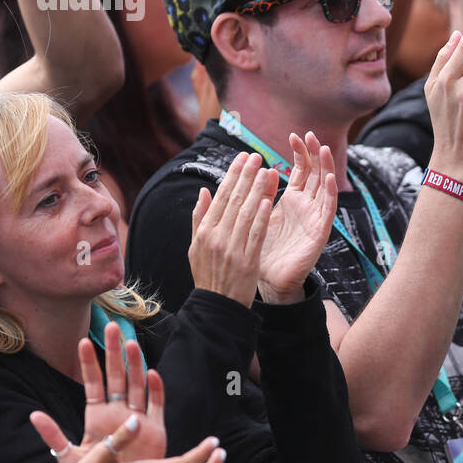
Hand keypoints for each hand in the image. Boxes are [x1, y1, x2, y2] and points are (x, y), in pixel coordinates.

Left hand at [30, 321, 166, 462]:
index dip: (89, 363)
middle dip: (115, 352)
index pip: (93, 383)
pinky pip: (157, 404)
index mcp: (98, 416)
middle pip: (118, 376)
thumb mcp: (70, 457)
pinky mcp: (156, 429)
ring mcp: (138, 418)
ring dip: (135, 364)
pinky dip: (155, 389)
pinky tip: (151, 372)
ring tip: (131, 343)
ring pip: (137, 385)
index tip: (83, 342)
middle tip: (114, 327)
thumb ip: (54, 436)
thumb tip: (32, 415)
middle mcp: (119, 412)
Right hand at [188, 151, 277, 307]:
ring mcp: (231, 249)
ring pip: (245, 213)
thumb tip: (203, 191)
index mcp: (204, 231)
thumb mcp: (195, 247)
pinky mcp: (246, 261)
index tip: (243, 157)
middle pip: (233, 200)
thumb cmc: (208, 275)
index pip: (220, 196)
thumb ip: (199, 218)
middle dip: (246, 175)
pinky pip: (254, 235)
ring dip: (256, 190)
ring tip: (265, 170)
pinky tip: (267, 200)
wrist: (217, 306)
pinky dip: (260, 217)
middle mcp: (216, 237)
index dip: (233, 175)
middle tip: (256, 155)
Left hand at [257, 132, 337, 304]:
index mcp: (293, 200)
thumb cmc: (263, 248)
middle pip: (316, 174)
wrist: (268, 279)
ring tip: (324, 149)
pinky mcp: (320, 232)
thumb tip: (264, 169)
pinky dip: (330, 194)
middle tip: (310, 134)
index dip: (300, 153)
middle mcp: (307, 206)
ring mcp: (315, 217)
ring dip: (326, 168)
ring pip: (325, 187)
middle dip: (314, 154)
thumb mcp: (259, 213)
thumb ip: (261, 193)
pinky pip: (328, 210)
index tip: (294, 135)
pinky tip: (329, 178)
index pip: (301, 170)